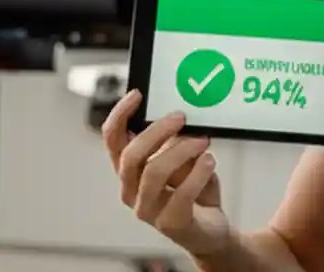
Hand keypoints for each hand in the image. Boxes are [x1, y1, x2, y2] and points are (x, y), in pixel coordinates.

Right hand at [102, 89, 231, 255]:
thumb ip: (175, 142)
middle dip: (156, 131)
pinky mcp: (171, 224)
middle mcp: (131, 191)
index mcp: (129, 171)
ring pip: (154, 172)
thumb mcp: (183, 159)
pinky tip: (209, 161)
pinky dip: (198, 173)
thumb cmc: (193, 189)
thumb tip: (179, 118)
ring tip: (203, 140)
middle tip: (181, 116)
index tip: (137, 94)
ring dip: (181, 150)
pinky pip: (181, 195)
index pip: (112, 140)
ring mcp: (148, 210)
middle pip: (130, 156)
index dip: (119, 115)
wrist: (211, 229)